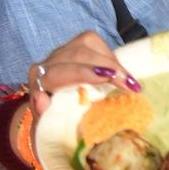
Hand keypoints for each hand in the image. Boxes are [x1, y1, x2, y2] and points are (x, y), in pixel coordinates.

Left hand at [25, 31, 139, 117]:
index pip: (58, 72)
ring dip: (111, 61)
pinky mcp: (76, 46)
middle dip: (106, 67)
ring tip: (130, 80)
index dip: (83, 73)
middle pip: (77, 55)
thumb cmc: (53, 122)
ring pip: (87, 44)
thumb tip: (41, 101)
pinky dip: (110, 56)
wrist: (52, 114)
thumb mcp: (47, 127)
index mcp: (38, 81)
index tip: (105, 77)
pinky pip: (94, 42)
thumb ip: (43, 116)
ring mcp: (63, 52)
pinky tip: (121, 72)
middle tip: (129, 84)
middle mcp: (48, 63)